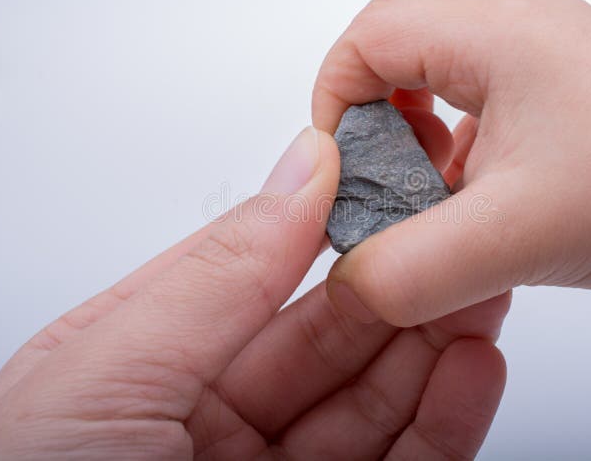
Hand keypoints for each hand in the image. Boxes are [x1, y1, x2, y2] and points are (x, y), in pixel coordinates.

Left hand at [0, 127, 508, 459]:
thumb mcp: (108, 375)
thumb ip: (219, 275)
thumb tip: (301, 169)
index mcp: (141, 365)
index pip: (256, 275)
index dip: (326, 225)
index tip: (391, 181)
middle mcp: (206, 422)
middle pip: (326, 340)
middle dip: (397, 284)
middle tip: (456, 235)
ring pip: (372, 402)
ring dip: (433, 346)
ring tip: (481, 293)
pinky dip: (442, 420)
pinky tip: (470, 370)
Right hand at [313, 0, 590, 325]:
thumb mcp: (510, 243)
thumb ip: (410, 269)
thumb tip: (348, 281)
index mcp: (498, 33)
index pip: (368, 38)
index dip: (335, 101)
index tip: (341, 165)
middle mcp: (515, 17)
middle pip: (392, 21)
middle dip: (363, 89)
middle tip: (369, 153)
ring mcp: (535, 37)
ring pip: (427, 39)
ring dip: (402, 98)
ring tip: (416, 163)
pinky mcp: (546, 66)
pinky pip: (463, 66)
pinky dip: (438, 110)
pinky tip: (456, 168)